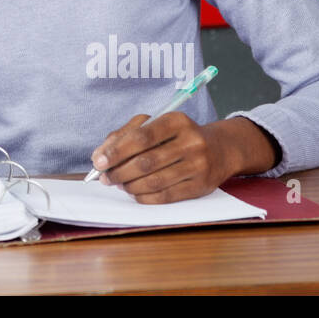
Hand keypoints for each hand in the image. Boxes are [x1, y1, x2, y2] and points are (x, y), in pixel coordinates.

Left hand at [89, 112, 241, 203]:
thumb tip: (100, 155)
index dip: (116, 151)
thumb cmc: (178, 136)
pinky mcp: (200, 187)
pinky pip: (165, 196)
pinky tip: (135, 192)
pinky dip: (144, 196)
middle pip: (145, 162)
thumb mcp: (156, 125)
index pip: (141, 137)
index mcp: (176, 121)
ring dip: (129, 185)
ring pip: (154, 181)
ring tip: (119, 183)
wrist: (220, 150)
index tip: (98, 161)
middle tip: (105, 177)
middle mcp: (191, 142)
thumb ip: (125, 135)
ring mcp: (198, 165)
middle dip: (119, 171)